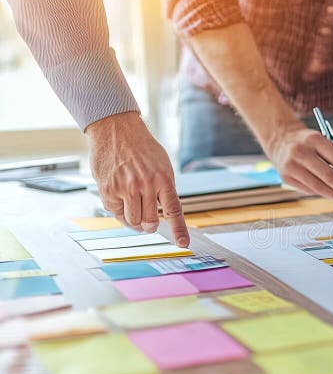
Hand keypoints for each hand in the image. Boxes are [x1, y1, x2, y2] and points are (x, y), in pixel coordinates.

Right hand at [87, 112, 188, 246]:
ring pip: (133, 220)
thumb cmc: (142, 149)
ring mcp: (126, 188)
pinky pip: (115, 212)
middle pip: (150, 221)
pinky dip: (119, 211)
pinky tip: (120, 199)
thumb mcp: (162, 165)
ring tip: (134, 212)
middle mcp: (146, 185)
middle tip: (149, 224)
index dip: (179, 230)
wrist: (116, 129)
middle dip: (150, 226)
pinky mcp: (108, 189)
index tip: (183, 244)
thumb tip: (165, 214)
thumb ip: (165, 188)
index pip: (174, 211)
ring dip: (135, 222)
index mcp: (164, 179)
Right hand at [264, 124, 332, 200]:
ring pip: (319, 187)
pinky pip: (309, 190)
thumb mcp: (323, 141)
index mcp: (314, 139)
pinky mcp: (286, 177)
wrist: (280, 140)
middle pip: (329, 176)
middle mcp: (300, 151)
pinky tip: (329, 193)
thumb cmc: (308, 143)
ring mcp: (291, 165)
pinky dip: (322, 193)